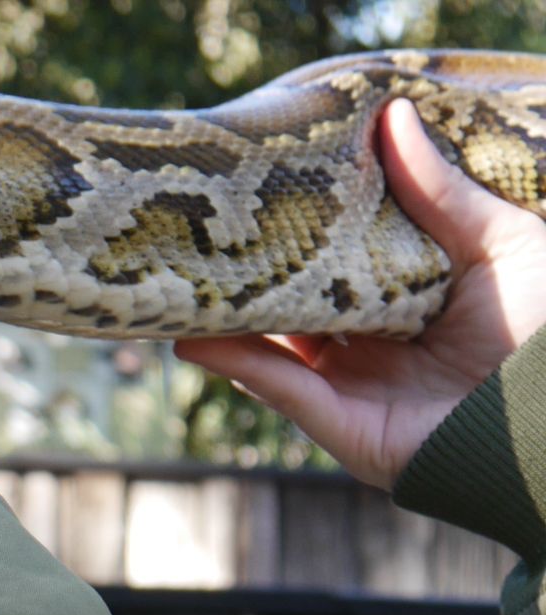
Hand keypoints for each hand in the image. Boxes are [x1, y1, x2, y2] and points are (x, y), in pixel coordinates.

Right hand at [173, 100, 545, 489]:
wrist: (545, 414)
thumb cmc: (541, 328)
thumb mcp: (501, 241)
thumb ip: (441, 191)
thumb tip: (391, 116)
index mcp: (410, 298)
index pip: (341, 258)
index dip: (303, 225)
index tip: (262, 185)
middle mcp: (373, 342)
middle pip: (295, 301)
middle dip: (250, 271)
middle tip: (204, 230)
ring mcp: (351, 384)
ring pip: (271, 344)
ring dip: (226, 317)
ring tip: (179, 280)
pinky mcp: (339, 424)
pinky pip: (278, 387)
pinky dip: (234, 362)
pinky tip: (192, 337)